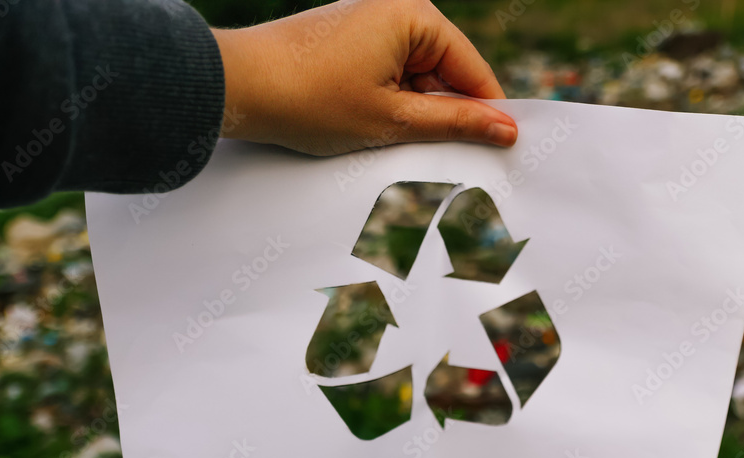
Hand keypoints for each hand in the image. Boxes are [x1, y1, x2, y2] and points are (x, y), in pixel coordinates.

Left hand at [211, 0, 517, 155]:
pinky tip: (373, 126)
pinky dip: (390, 102)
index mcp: (414, 15)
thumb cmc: (310, 99)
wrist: (238, 87)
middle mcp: (396, 7)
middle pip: (446, 72)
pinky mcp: (351, 37)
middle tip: (438, 156)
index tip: (503, 149)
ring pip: (417, 76)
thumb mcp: (393, 120)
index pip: (473, 69)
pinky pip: (389, 72)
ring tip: (389, 138)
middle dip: (444, 114)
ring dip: (413, 112)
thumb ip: (455, 123)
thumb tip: (505, 128)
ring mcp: (371, 20)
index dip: (487, 113)